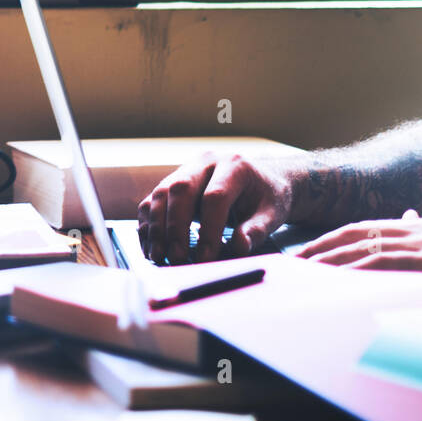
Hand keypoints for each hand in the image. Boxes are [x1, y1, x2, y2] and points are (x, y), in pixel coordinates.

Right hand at [138, 152, 296, 263]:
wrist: (263, 182)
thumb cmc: (267, 197)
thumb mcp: (272, 214)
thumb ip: (256, 231)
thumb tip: (238, 246)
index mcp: (234, 165)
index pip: (215, 196)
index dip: (208, 229)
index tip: (206, 258)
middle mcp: (206, 162)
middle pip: (180, 189)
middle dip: (175, 227)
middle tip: (177, 258)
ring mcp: (187, 170)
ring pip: (161, 193)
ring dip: (156, 227)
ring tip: (159, 256)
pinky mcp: (173, 184)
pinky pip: (152, 201)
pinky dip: (149, 225)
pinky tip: (152, 247)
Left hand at [294, 214, 421, 285]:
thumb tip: (407, 219)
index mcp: (416, 225)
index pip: (363, 227)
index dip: (332, 238)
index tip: (307, 250)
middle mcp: (415, 228)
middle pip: (356, 233)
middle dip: (322, 247)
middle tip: (293, 261)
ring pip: (367, 247)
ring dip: (333, 259)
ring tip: (306, 272)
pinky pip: (390, 264)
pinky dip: (362, 270)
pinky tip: (342, 280)